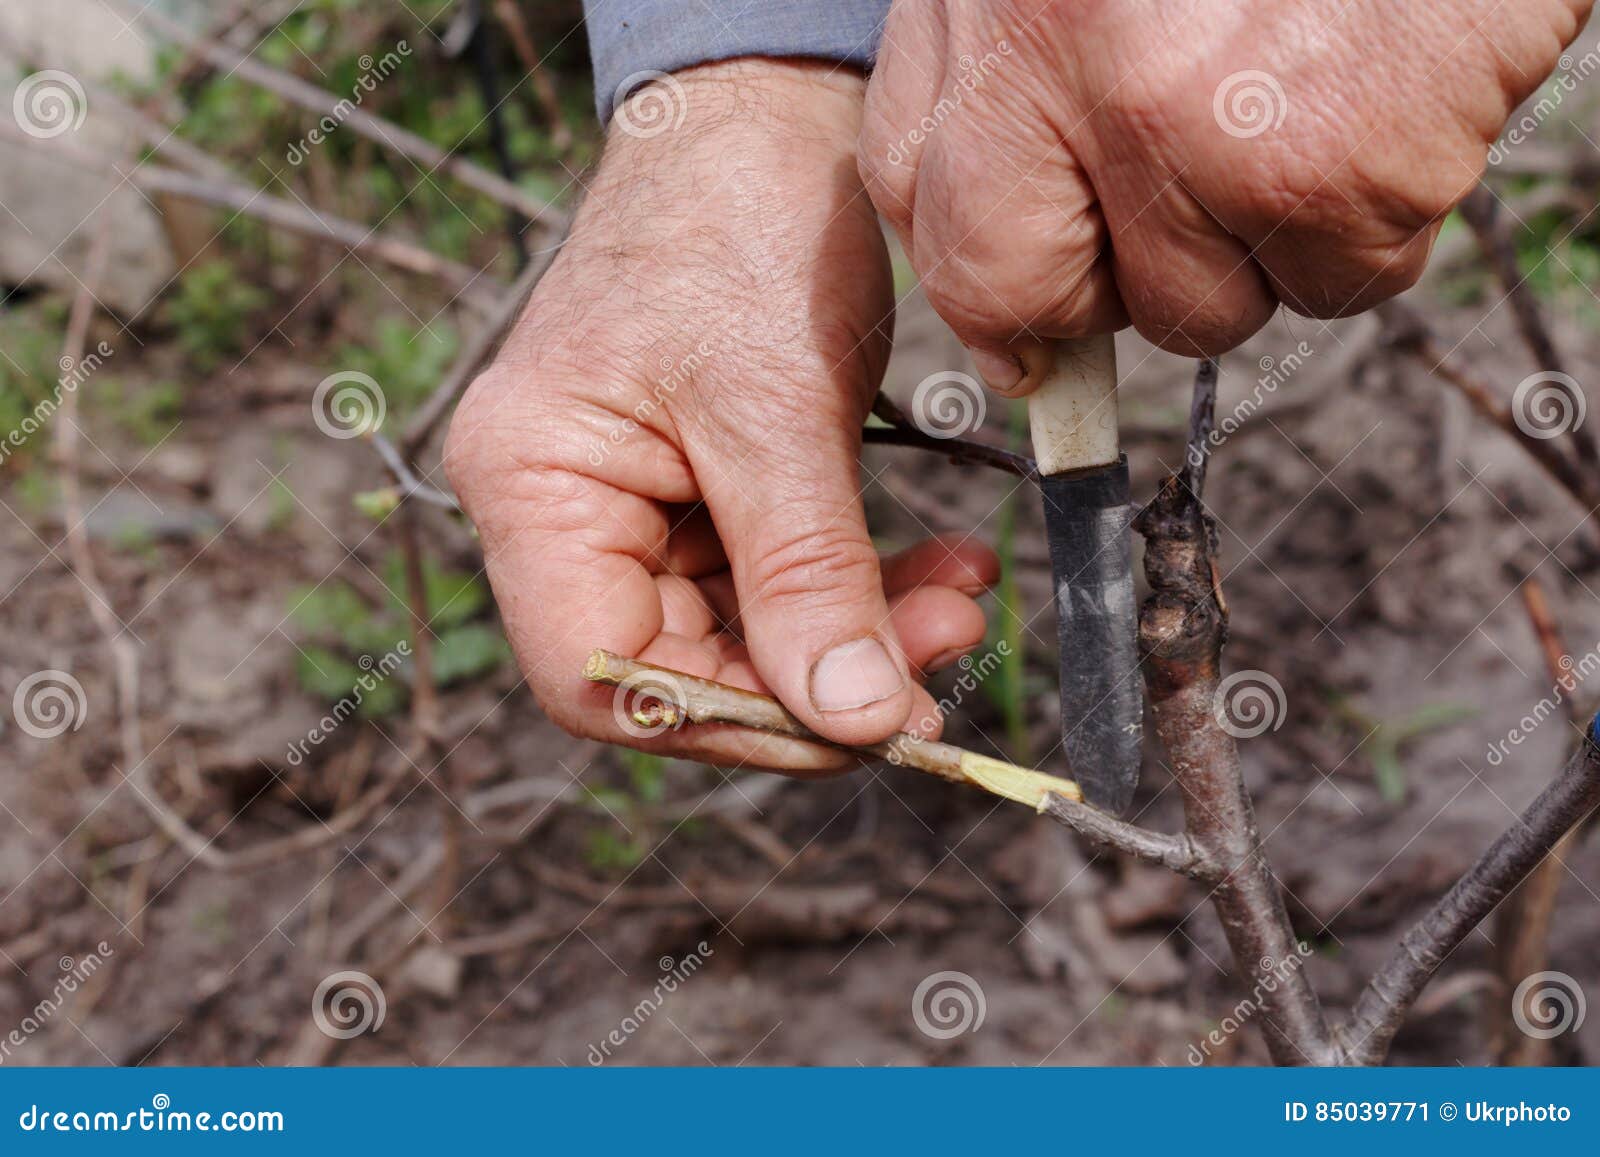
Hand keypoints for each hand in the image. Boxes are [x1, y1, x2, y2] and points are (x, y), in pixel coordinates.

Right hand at [445, 59, 997, 771]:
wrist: (770, 119)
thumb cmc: (739, 221)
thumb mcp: (777, 408)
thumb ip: (809, 575)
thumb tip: (858, 721)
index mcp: (531, 484)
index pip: (600, 676)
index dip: (729, 722)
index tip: (858, 725)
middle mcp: (562, 511)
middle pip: (677, 669)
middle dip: (818, 679)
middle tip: (939, 661)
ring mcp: (632, 506)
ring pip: (742, 637)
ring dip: (857, 634)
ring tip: (959, 597)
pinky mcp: (700, 494)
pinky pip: (775, 583)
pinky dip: (860, 587)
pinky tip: (941, 566)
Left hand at [859, 0, 1589, 377]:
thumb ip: (1037, 68)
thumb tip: (1016, 281)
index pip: (910, 188)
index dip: (977, 274)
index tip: (1018, 327)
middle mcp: (1060, 56)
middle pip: (1021, 288)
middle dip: (1102, 294)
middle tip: (1188, 225)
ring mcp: (1180, 123)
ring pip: (1194, 311)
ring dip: (1266, 250)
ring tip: (1316, 108)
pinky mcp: (1314, 169)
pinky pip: (1336, 285)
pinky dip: (1378, 228)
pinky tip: (1391, 109)